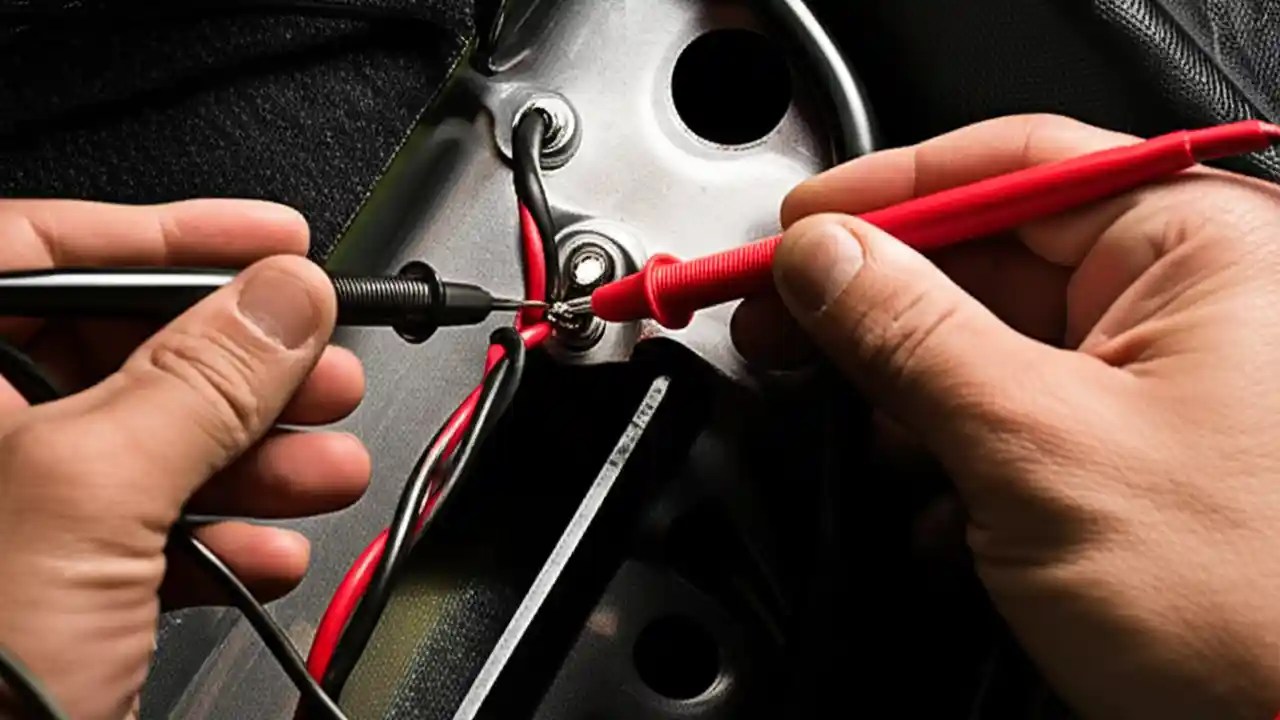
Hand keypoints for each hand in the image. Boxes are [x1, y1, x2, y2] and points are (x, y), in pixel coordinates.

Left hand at [0, 199, 368, 718]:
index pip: (41, 248)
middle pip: (114, 353)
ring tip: (324, 465)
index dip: (173, 234)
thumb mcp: (91, 496)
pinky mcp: (39, 594)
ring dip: (254, 460)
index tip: (275, 242)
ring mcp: (6, 520)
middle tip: (322, 366)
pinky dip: (219, 538)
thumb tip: (281, 296)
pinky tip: (268, 549)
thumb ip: (197, 378)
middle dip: (241, 367)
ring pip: (142, 449)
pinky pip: (140, 534)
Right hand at [735, 115, 1279, 719]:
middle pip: (988, 261)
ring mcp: (1152, 393)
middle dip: (876, 307)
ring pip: (986, 353)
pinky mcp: (1123, 466)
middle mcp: (1185, 308)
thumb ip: (910, 332)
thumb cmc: (1251, 609)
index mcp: (1202, 254)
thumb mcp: (1037, 446)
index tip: (798, 228)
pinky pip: (1008, 427)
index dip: (891, 191)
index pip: (1017, 169)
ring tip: (867, 442)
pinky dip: (951, 465)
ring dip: (909, 402)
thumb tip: (823, 257)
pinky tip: (935, 517)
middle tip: (780, 322)